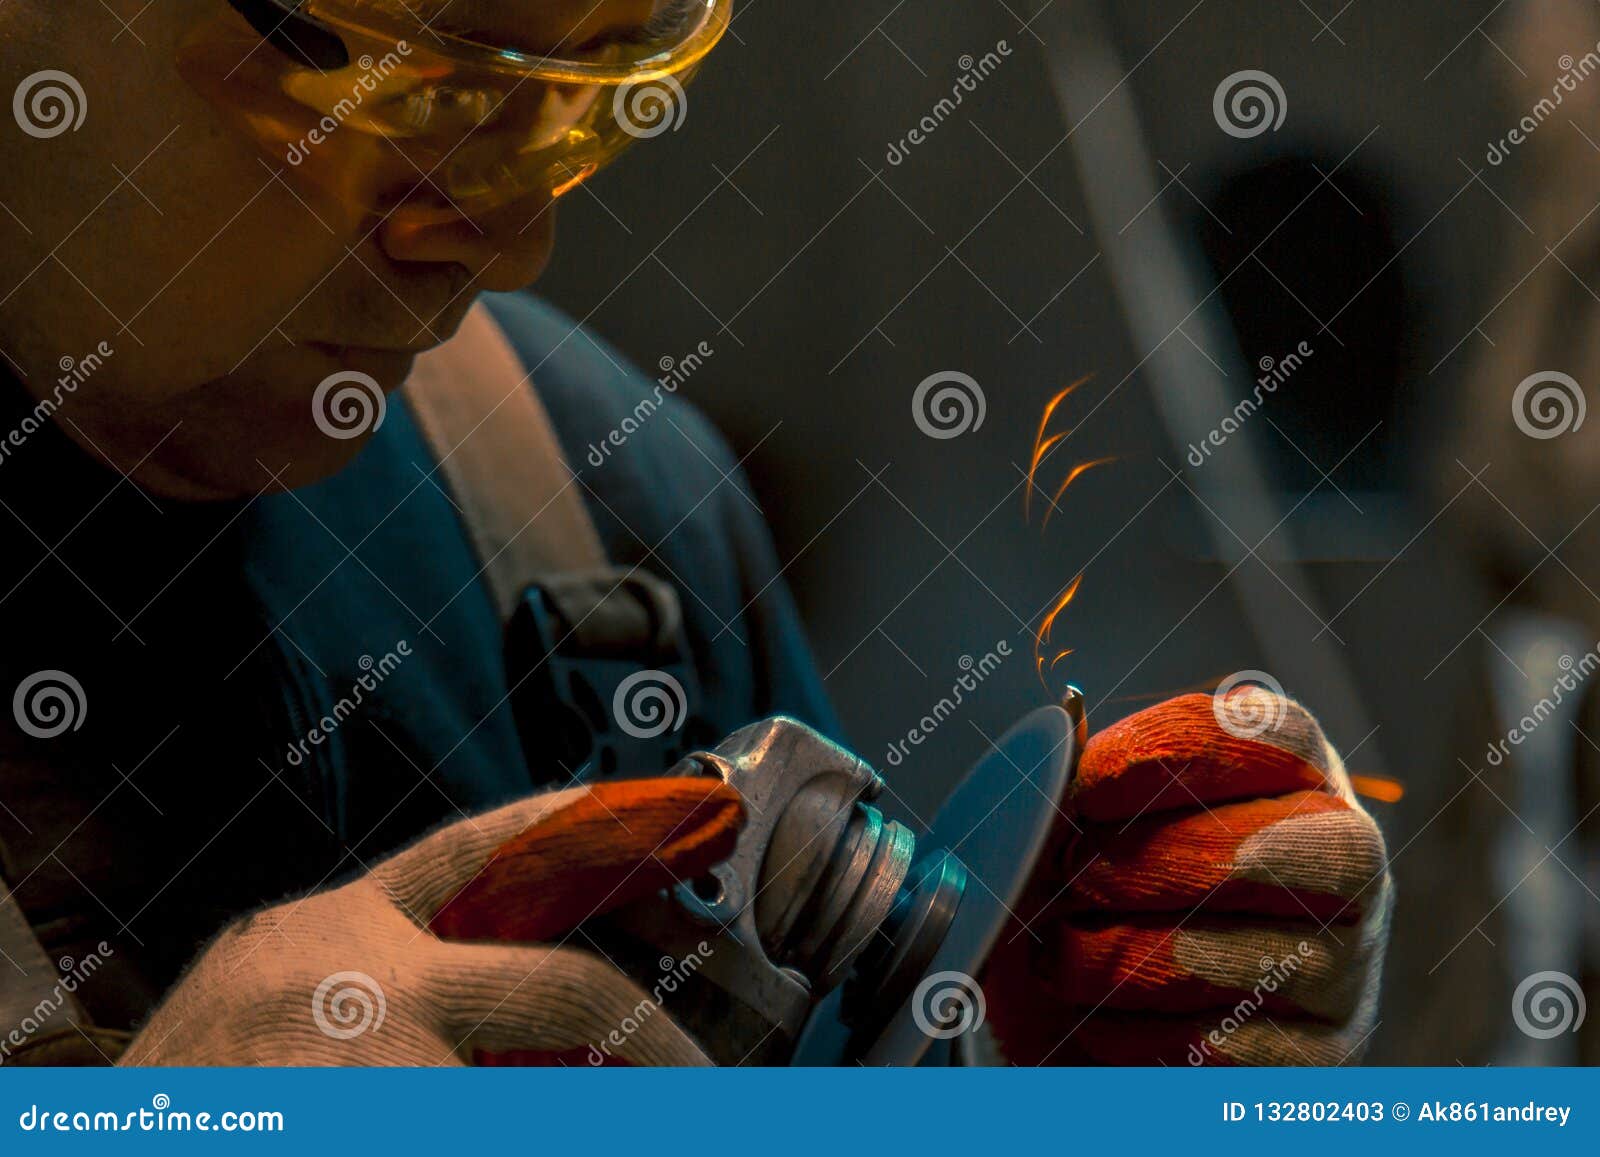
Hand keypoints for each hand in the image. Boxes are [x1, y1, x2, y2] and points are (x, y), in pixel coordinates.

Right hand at [120, 778, 743, 1065]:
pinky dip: (511, 1118)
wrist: (82, 1151)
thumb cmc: (196, 1100)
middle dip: (654, 1046)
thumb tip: (518, 1020)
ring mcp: (366, 1052)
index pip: (482, 849)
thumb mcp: (273, 1015)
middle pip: (566, 987)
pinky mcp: (376, 1103)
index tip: (684, 817)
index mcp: (330, 935)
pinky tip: (452, 1116)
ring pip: (535, 1086)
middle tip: (705, 1087)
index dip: (589, 829)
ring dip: (572, 1101)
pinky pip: (496, 1105)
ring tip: (564, 1105)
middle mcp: (354, 974)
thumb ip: (391, 986)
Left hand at [982, 688, 1391, 1064]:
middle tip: (1076, 877)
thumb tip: (1066, 735)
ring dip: (1148, 955)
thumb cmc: (1103, 887)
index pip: (1278, 736)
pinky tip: (1096, 1018)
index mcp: (1291, 774)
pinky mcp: (1326, 1052)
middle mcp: (1344, 860)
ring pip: (1278, 956)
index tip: (1092, 787)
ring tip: (1069, 956)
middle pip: (1305, 842)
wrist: (1106, 1006)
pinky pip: (1254, 1048)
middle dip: (1170, 861)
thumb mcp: (1092, 821)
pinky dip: (1158, 1033)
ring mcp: (1348, 960)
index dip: (1183, 752)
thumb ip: (1086, 778)